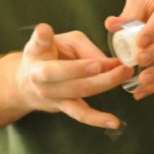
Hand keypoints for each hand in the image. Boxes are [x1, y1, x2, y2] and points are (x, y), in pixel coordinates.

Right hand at [16, 23, 131, 128]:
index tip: (45, 32)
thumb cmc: (52, 55)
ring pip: (77, 90)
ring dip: (104, 83)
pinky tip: (115, 122)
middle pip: (60, 72)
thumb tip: (111, 63)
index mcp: (36, 52)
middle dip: (86, 67)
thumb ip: (87, 49)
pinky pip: (80, 114)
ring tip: (124, 73)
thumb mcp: (66, 42)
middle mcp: (38, 75)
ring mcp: (50, 94)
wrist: (28, 84)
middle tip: (112, 60)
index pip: (38, 44)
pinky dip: (98, 119)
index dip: (42, 39)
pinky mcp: (62, 107)